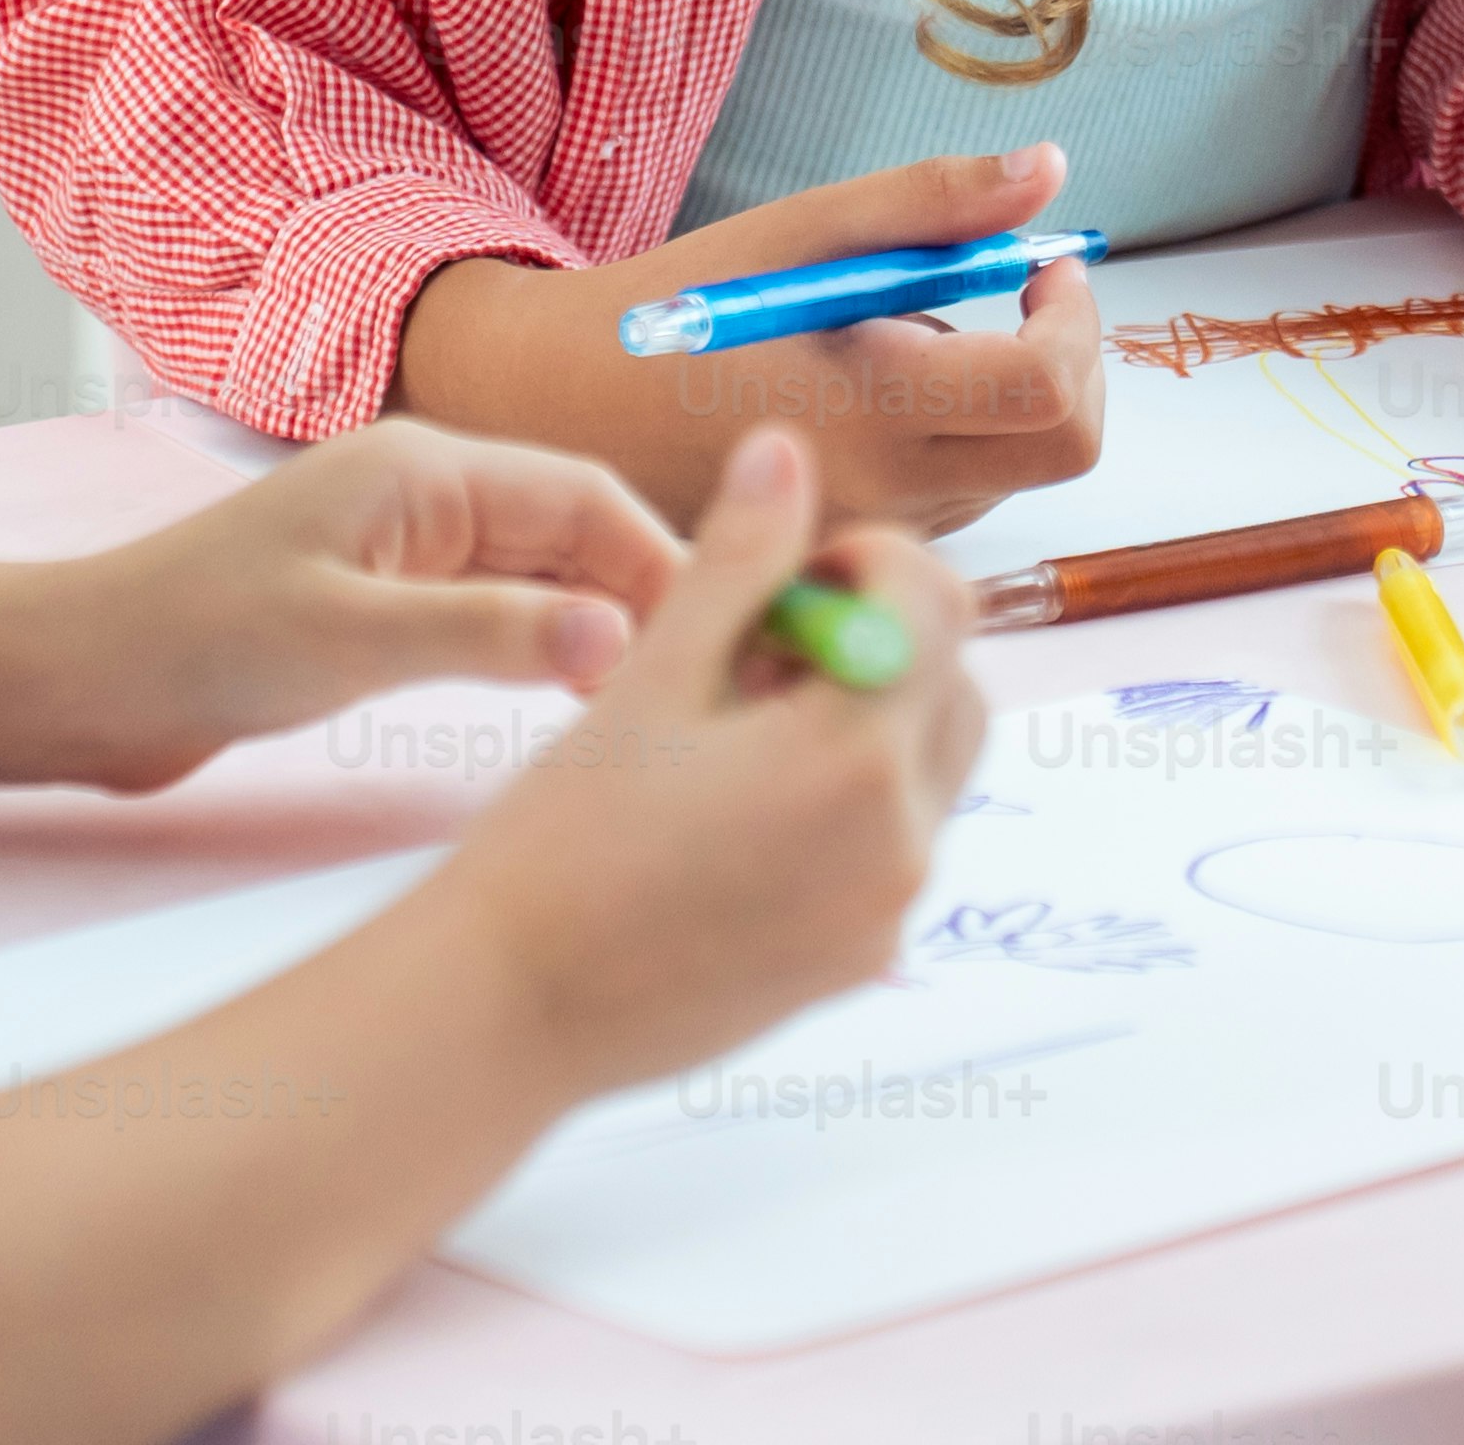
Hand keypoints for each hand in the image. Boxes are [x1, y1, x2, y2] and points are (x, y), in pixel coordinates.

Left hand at [26, 420, 685, 792]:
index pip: (586, 497)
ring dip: (602, 625)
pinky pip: (497, 614)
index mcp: (426, 470)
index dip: (666, 560)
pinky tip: (580, 705)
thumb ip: (488, 634)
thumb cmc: (197, 642)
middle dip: (649, 594)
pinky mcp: (382, 605)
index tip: (732, 633)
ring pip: (542, 575)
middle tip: (718, 680)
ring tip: (667, 699)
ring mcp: (405, 550)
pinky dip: (547, 648)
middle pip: (576, 531)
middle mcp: (427, 495)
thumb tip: (621, 639)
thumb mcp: (352, 639)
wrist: (81, 681)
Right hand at [395, 140, 1111, 533]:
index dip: (1075, 320)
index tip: (1042, 264)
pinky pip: (954, 502)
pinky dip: (954, 440)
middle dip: (1069, 361)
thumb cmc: (678, 309)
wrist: (559, 411)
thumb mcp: (800, 233)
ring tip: (900, 338)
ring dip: (1004, 399)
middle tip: (1018, 292)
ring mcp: (872, 536)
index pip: (1052, 394)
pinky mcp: (852, 554)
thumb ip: (932, 201)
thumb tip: (1051, 169)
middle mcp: (887, 493)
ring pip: (1012, 476)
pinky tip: (872, 393)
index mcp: (876, 408)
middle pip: (1063, 452)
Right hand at [413, 423, 986, 1101]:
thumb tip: (785, 450)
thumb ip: (736, 560)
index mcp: (855, 754)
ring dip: (868, 719)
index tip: (786, 578)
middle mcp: (900, 838)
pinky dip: (850, 801)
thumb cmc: (562, 843)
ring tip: (741, 731)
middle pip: (952, 683)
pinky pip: (894, 847)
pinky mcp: (862, 961)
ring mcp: (888, 910)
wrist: (511, 1012)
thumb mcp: (649, 676)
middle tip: (756, 651)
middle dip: (877, 640)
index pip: (939, 601)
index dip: (871, 560)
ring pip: (930, 767)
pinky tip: (739, 809)